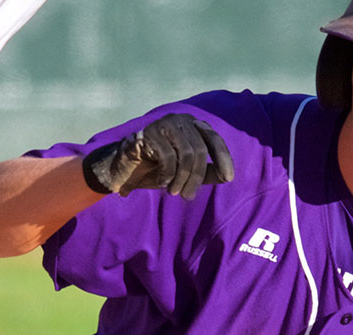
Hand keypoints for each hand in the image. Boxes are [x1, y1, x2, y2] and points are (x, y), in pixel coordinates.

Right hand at [81, 113, 233, 199]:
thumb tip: (226, 176)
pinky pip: (168, 156)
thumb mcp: (186, 174)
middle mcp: (180, 120)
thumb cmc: (158, 170)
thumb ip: (206, 173)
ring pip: (186, 154)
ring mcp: (164, 124)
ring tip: (175, 193)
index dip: (223, 158)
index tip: (228, 178)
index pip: (214, 139)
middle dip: (196, 177)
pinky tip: (162, 182)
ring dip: (182, 179)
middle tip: (189, 197)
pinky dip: (168, 174)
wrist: (124, 171)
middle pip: (200, 150)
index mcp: (192, 126)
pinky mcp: (149, 132)